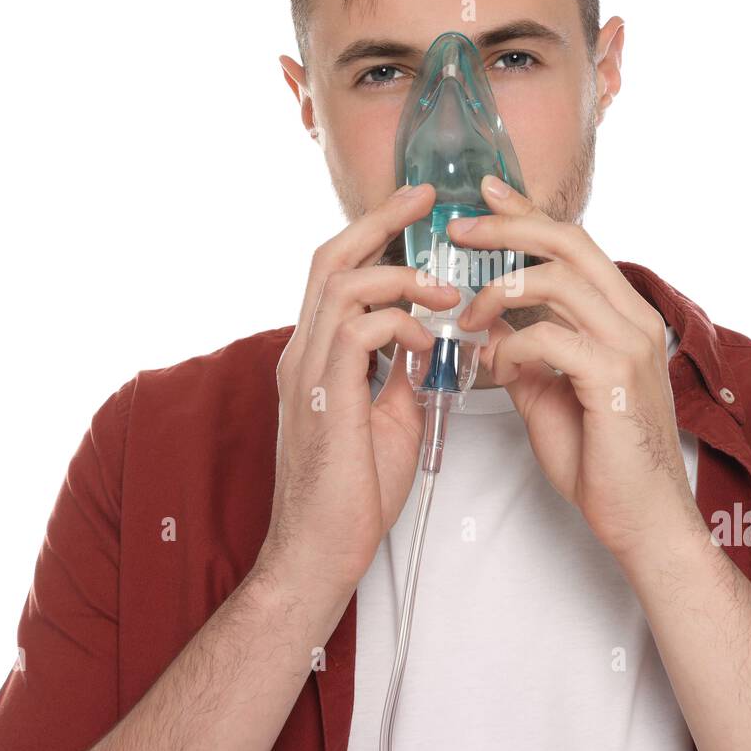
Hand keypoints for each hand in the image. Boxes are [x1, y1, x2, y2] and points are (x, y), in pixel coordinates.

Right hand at [262, 183, 460, 592]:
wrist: (322, 551)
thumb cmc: (353, 493)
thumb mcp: (389, 417)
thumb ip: (401, 374)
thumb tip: (429, 342)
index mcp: (316, 354)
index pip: (339, 273)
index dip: (374, 234)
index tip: (414, 207)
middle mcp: (303, 351)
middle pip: (332, 258)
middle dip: (380, 221)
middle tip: (425, 199)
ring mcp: (307, 370)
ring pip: (343, 283)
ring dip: (402, 278)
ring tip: (447, 294)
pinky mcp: (324, 394)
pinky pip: (360, 330)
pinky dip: (402, 325)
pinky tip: (429, 347)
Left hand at [449, 175, 701, 563]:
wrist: (642, 520)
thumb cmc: (602, 462)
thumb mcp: (549, 395)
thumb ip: (524, 354)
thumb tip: (491, 327)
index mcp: (623, 317)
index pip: (574, 246)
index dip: (529, 214)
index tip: (488, 194)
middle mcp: (634, 319)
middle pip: (569, 242)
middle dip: (509, 226)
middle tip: (461, 228)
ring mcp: (629, 344)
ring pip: (557, 279)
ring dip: (498, 290)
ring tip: (469, 316)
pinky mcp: (614, 376)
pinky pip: (549, 336)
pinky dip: (510, 346)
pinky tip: (495, 368)